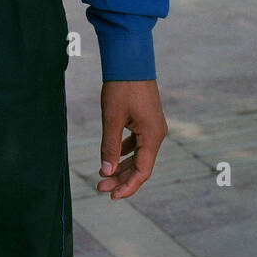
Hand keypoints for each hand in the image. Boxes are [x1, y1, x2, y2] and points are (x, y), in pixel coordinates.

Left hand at [97, 80, 166, 199]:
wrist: (130, 60)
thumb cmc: (121, 88)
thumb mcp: (112, 119)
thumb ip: (109, 146)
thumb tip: (106, 172)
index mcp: (152, 136)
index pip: (142, 172)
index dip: (127, 187)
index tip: (111, 196)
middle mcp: (156, 134)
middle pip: (140, 165)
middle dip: (120, 178)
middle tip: (99, 186)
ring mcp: (153, 126)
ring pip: (138, 154)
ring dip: (121, 165)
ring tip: (102, 174)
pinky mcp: (147, 119)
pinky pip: (137, 142)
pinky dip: (124, 151)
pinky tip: (112, 155)